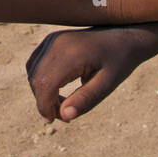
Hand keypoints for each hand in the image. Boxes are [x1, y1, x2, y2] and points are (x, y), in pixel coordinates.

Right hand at [25, 26, 154, 121]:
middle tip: (64, 116)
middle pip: (36, 79)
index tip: (54, 120)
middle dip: (44, 102)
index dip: (45, 106)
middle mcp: (57, 43)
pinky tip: (57, 90)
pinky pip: (36, 64)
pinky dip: (41, 80)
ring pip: (33, 72)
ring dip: (42, 92)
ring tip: (63, 104)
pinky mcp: (52, 40)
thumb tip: (64, 116)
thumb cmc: (119, 60)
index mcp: (72, 53)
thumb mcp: (108, 83)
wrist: (124, 35)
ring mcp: (53, 40)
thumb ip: (86, 99)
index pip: (45, 83)